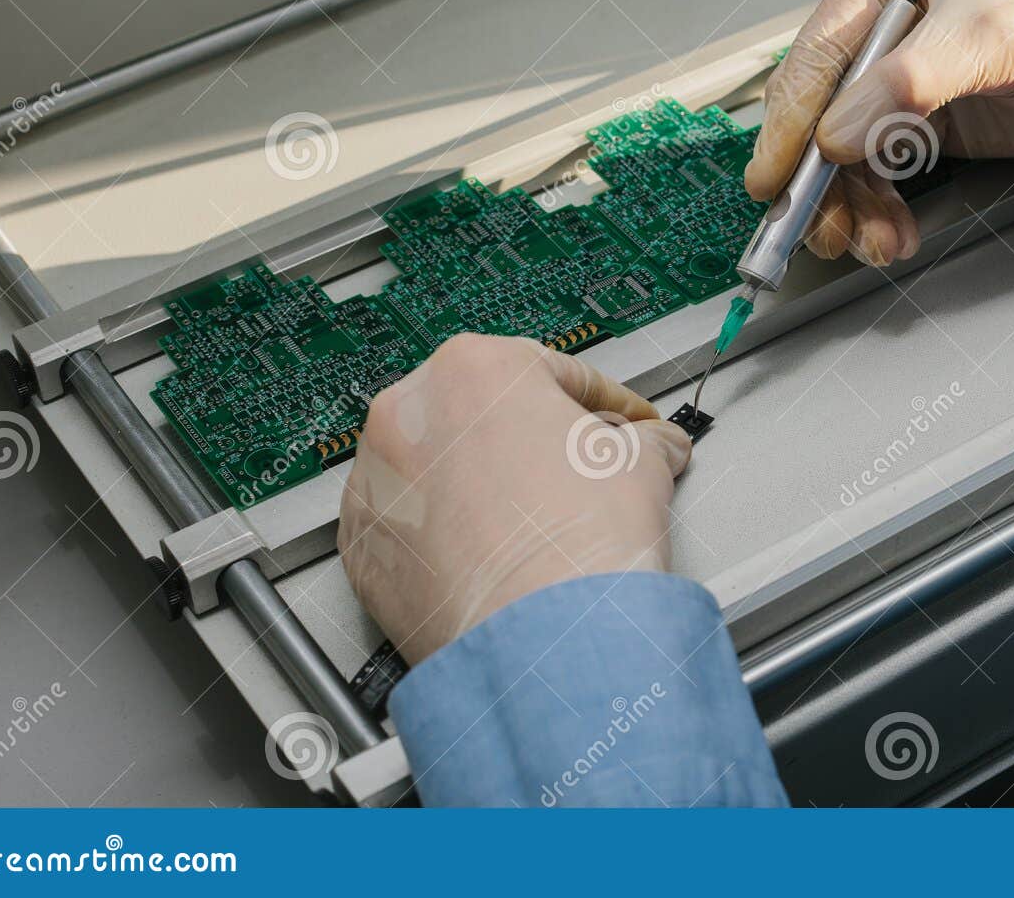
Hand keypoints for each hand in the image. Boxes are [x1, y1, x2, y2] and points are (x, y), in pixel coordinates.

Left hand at [338, 334, 692, 664]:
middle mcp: (408, 412)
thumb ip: (645, 442)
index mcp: (476, 367)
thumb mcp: (642, 467)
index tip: (624, 426)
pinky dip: (445, 534)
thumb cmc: (578, 549)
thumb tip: (653, 448)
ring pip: (440, 467)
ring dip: (484, 484)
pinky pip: (411, 524)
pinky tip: (492, 557)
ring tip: (535, 522)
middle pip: (486, 413)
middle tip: (581, 474)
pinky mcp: (360, 547)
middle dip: (534, 440)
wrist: (543, 646)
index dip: (606, 405)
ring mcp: (375, 480)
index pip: (557, 374)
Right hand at [743, 0, 1013, 265]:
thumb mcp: (992, 42)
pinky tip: (889, 234)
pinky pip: (871, 173)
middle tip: (817, 226)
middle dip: (816, 176)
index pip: (818, 50)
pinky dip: (875, 211)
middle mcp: (879, 22)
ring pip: (837, 152)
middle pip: (815, 107)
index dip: (791, 118)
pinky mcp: (909, 121)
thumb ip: (910, 84)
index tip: (775, 175)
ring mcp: (889, 76)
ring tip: (867, 243)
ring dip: (848, 205)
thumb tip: (834, 135)